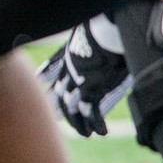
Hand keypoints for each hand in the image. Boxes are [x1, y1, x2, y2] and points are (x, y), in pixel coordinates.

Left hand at [40, 15, 131, 136]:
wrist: (107, 28)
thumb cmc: (104, 30)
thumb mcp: (92, 42)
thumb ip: (91, 54)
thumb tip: (100, 56)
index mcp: (68, 61)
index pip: (57, 84)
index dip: (57, 98)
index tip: (55, 108)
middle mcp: (69, 73)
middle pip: (62, 99)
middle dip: (68, 115)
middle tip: (75, 127)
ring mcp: (79, 81)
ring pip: (74, 108)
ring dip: (81, 123)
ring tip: (87, 134)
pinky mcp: (93, 88)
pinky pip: (92, 111)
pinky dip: (96, 123)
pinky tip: (101, 132)